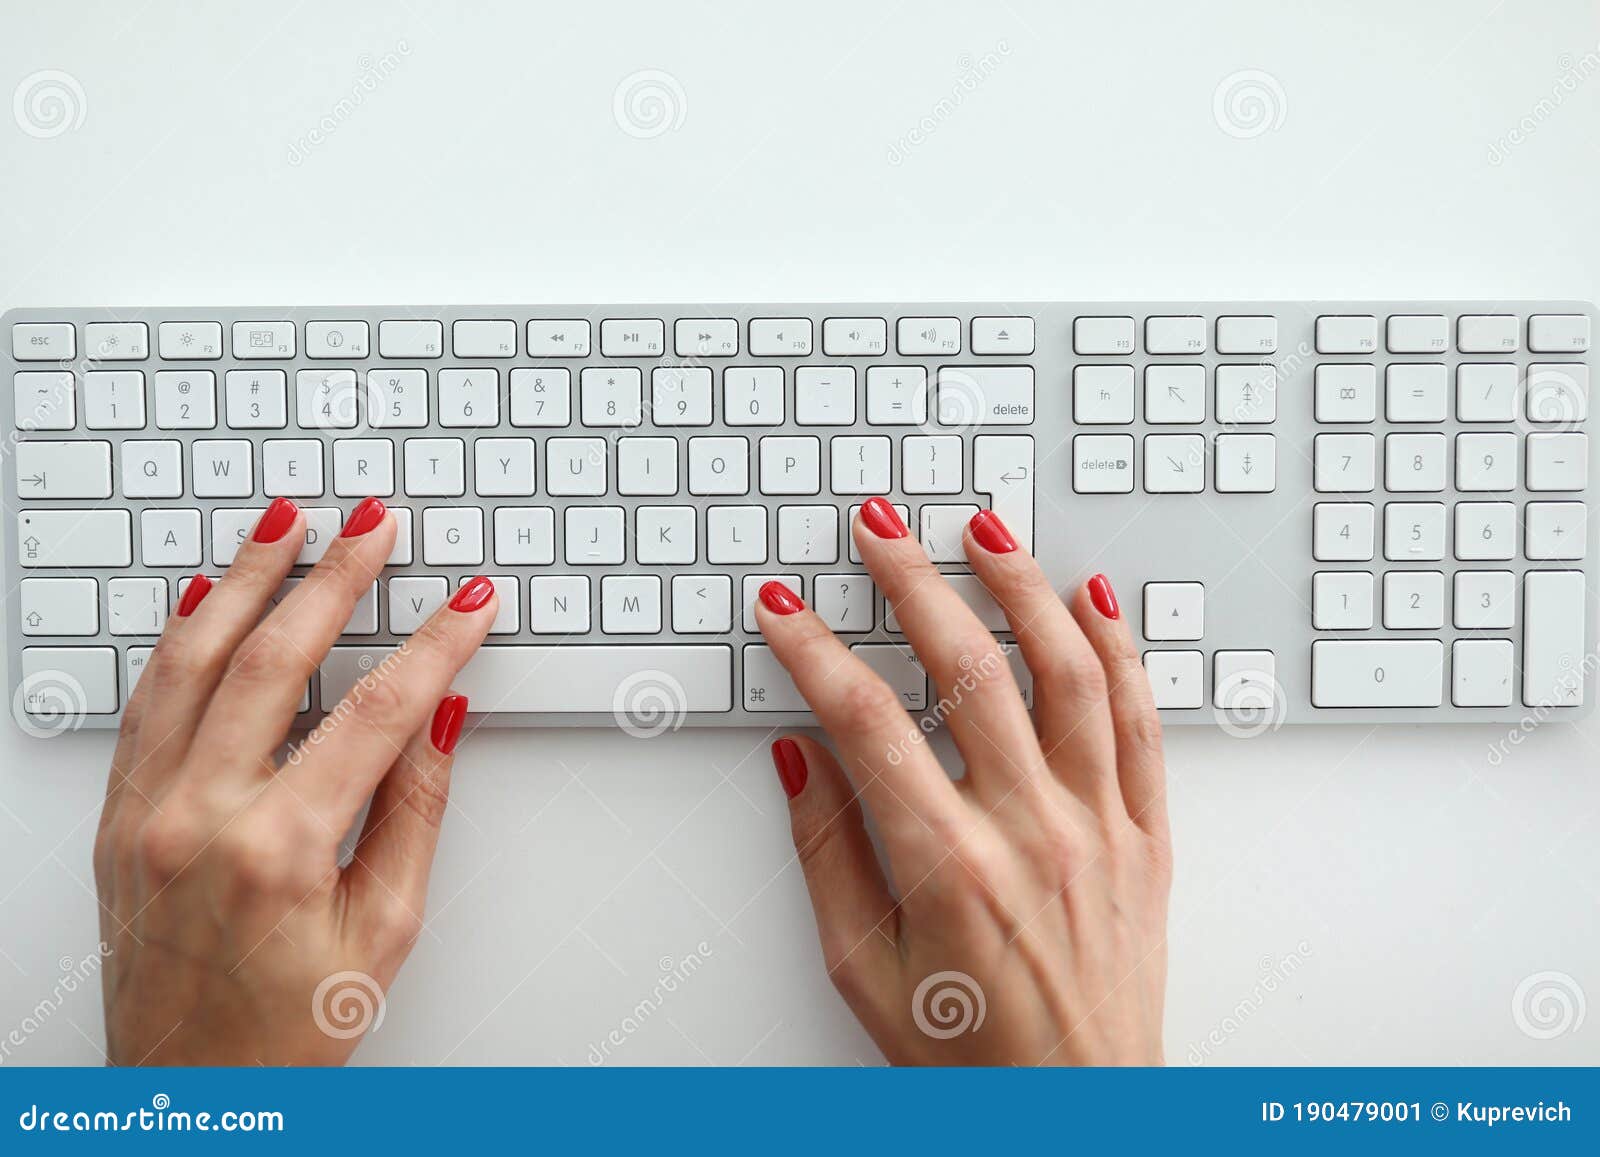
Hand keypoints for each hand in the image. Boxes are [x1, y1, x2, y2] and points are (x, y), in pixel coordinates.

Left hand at [93, 497, 495, 1064]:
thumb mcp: (382, 932)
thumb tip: (441, 719)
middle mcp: (198, 817)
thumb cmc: (287, 1029)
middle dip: (336, 579)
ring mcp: (145, 811)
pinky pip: (145, 702)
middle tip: (376, 527)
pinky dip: (178, 638)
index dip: (435, 645)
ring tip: (286, 525)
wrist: (189, 1092)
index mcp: (279, 850)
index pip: (377, 711)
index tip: (468, 603)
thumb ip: (415, 812)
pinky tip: (204, 597)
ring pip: (195, 660)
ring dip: (245, 580)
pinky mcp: (117, 817)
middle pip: (278, 659)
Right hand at [756, 498, 1170, 1064]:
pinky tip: (1090, 598)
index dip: (813, 652)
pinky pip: (1143, 721)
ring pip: (1069, 672)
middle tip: (878, 527)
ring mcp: (1102, 828)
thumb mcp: (863, 970)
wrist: (1077, 1112)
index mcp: (951, 868)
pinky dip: (1120, 648)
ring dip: (1021, 586)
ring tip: (983, 529)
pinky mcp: (1149, 836)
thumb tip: (799, 757)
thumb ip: (827, 854)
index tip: (784, 611)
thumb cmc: (968, 1054)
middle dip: (912, 582)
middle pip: (968, 669)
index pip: (866, 723)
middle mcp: (1035, 833)